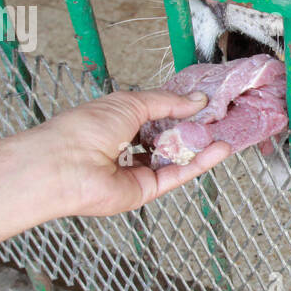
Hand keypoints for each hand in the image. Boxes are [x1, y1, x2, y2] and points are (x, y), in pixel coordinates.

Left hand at [31, 89, 231, 217]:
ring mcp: (136, 171)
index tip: (203, 103)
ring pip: (176, 159)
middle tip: (219, 119)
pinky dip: (199, 164)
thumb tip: (197, 100)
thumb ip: (166, 102)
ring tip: (224, 133)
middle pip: (168, 139)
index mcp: (118, 122)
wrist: (65, 165)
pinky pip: (176, 176)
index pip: (156, 116)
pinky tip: (217, 151)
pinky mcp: (145, 191)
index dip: (179, 110)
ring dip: (201, 147)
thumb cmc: (84, 129)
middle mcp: (127, 148)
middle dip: (193, 130)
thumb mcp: (130, 102)